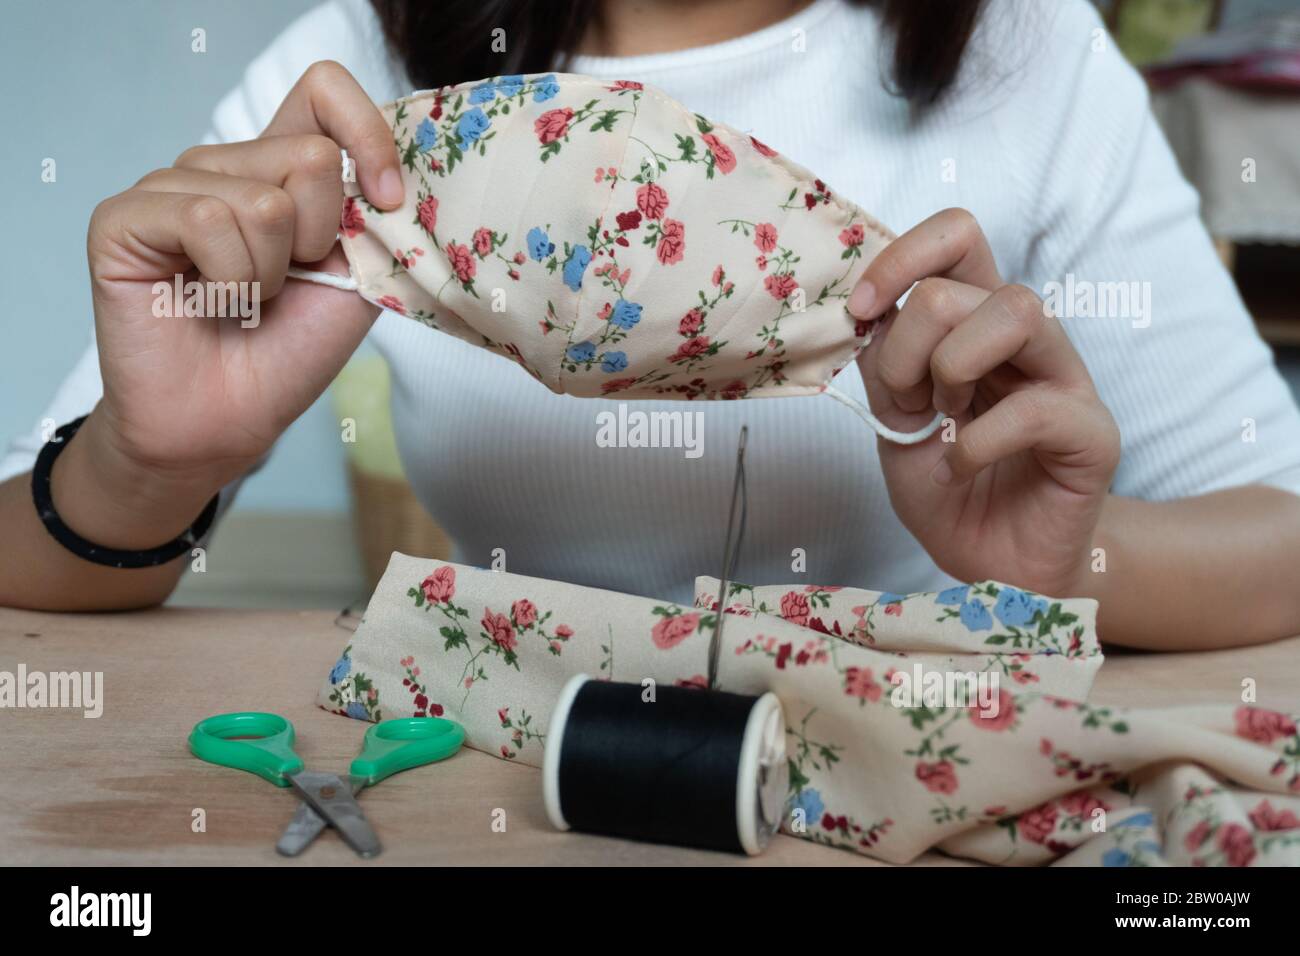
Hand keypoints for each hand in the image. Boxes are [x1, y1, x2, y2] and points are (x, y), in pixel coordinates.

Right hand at [84, 61, 401, 503]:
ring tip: (241, 300)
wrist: (226, 422)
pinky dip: (227, 277)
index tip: (388, 201)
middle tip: (284, 285)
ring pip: (262, 200)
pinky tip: (206, 301)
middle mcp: (222, 166)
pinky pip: (206, 218)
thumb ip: (374, 221)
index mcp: (278, 170)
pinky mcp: (125, 217)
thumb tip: (394, 176)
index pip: (324, 91)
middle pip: (309, 156)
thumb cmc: (285, 353)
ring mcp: (168, 186)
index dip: (368, 135)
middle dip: (318, 241)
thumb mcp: (356, 281)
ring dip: (269, 273)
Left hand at [851, 209, 1120, 596]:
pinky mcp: (1092, 431)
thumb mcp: (893, 420)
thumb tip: (868, 311)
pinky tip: (961, 467)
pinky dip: (976, 443)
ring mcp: (1066, 378)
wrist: (992, 566)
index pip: (957, 236)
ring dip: (954, 369)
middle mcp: (1026, 336)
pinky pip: (1034, 407)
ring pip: (1018, 309)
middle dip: (908, 345)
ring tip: (946, 420)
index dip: (900, 258)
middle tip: (911, 401)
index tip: (861, 311)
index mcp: (977, 321)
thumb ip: (884, 364)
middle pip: (965, 279)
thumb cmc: (949, 489)